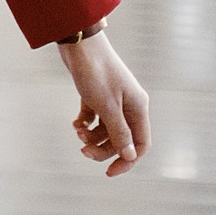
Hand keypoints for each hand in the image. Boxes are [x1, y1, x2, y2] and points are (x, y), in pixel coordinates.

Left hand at [58, 32, 149, 176]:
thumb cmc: (95, 72)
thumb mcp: (107, 106)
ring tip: (77, 132)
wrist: (78, 42)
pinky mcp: (96, 92)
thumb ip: (119, 132)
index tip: (108, 172)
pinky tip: (75, 123)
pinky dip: (85, 122)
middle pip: (121, 138)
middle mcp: (129, 105)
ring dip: (92, 135)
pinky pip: (95, 116)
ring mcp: (113, 98)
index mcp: (138, 108)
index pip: (140, 144)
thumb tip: (130, 156)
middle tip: (82, 151)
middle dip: (103, 148)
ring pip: (106, 128)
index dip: (126, 160)